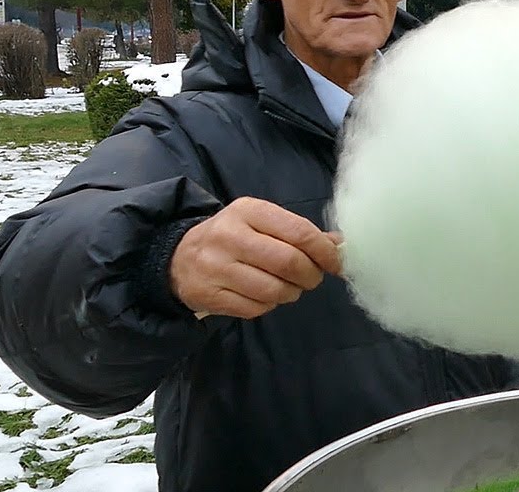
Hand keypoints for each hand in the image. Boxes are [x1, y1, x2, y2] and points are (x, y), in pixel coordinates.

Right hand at [170, 197, 342, 318]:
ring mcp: (216, 267)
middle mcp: (230, 236)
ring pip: (274, 290)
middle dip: (311, 275)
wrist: (178, 257)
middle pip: (289, 263)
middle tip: (312, 278)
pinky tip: (265, 295)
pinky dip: (270, 305)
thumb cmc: (232, 237)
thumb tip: (340, 245)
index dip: (325, 252)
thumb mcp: (263, 223)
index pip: (299, 232)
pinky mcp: (210, 295)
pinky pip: (256, 308)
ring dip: (292, 292)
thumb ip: (300, 232)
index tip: (336, 263)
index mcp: (248, 211)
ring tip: (289, 286)